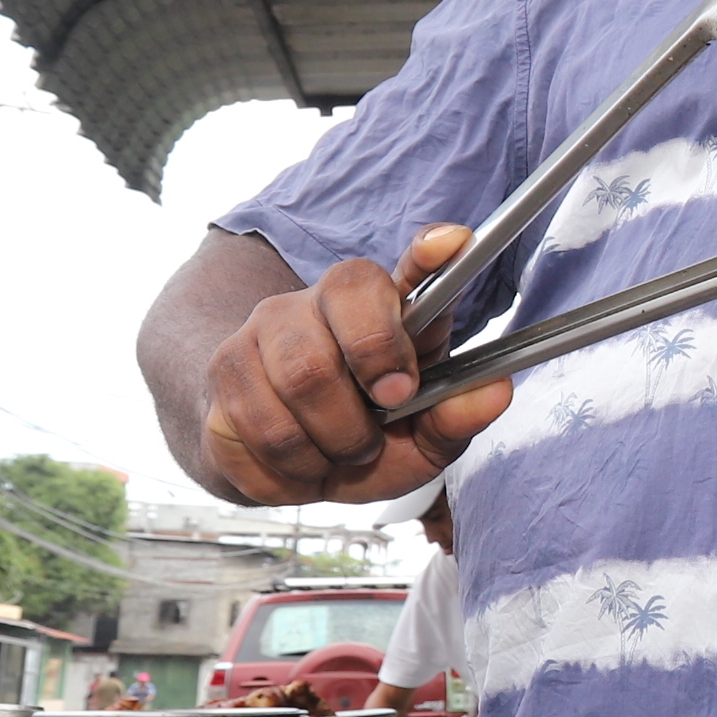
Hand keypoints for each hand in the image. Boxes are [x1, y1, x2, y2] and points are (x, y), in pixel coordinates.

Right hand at [199, 224, 513, 504]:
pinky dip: (287, 471)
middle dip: (356, 420)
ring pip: (292, 390)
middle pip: (328, 353)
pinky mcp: (222, 372)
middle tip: (370, 439)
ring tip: (334, 455)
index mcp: (377, 307)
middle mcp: (313, 305)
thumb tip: (495, 391)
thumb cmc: (364, 438)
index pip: (396, 269)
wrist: (279, 464)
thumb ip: (455, 417)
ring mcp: (260, 333)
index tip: (454, 245)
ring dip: (325, 448)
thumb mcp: (421, 441)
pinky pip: (253, 430)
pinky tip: (297, 465)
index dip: (425, 257)